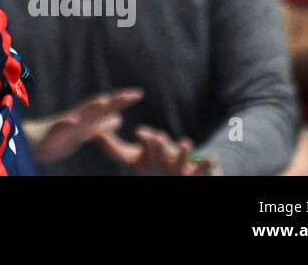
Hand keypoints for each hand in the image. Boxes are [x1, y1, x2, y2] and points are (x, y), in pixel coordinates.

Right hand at [27, 88, 143, 164]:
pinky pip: (60, 126)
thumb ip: (102, 125)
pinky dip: (67, 122)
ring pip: (81, 114)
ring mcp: (66, 123)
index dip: (122, 101)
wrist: (36, 143)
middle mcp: (79, 117)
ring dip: (92, 107)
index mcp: (87, 119)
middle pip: (99, 107)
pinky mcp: (54, 132)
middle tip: (134, 94)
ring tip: (105, 101)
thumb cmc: (60, 137)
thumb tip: (119, 119)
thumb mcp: (86, 133)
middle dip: (116, 100)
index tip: (139, 94)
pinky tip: (74, 120)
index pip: (107, 108)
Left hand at [95, 124, 218, 175]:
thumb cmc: (156, 164)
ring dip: (184, 149)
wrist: (182, 174)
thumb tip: (95, 133)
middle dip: (161, 142)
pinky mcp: (195, 172)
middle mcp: (168, 151)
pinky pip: (202, 168)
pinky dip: (207, 163)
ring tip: (184, 143)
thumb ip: (115, 148)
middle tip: (157, 137)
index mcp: (153, 146)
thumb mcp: (136, 157)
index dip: (144, 137)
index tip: (139, 133)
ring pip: (183, 154)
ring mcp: (182, 161)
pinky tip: (212, 158)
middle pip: (164, 146)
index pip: (148, 140)